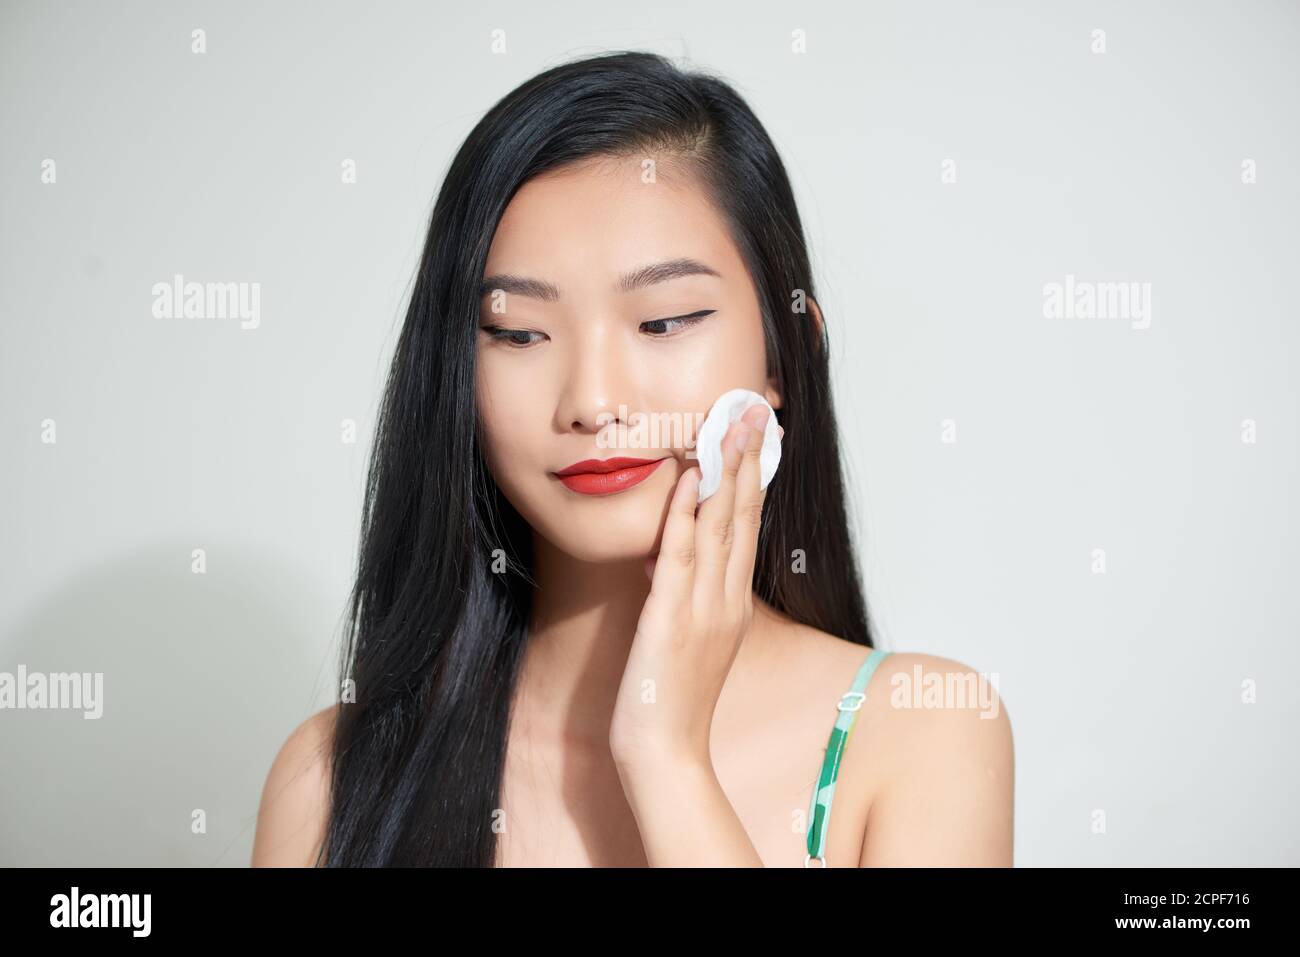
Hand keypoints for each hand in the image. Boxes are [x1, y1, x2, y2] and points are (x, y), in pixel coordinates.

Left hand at [609, 403, 781, 770]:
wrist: (666, 754)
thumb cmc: (673, 700)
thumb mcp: (689, 637)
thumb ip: (686, 593)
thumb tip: (669, 552)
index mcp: (732, 603)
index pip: (747, 527)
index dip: (752, 477)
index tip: (757, 435)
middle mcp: (726, 600)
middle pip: (742, 517)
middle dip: (748, 459)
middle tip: (755, 410)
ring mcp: (702, 610)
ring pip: (719, 529)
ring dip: (724, 473)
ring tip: (729, 426)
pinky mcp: (670, 622)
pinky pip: (680, 560)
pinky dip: (685, 518)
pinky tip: (688, 483)